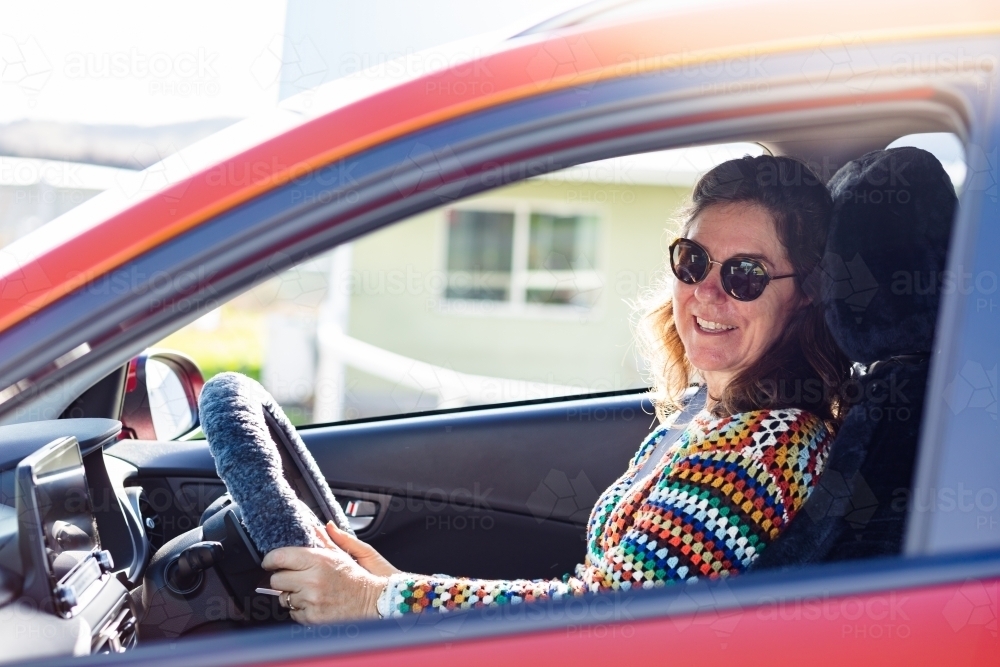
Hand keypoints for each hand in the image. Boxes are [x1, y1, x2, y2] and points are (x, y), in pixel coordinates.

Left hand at [262, 523, 390, 623]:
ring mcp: (311, 601)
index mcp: (319, 561)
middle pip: (276, 580)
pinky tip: (315, 603)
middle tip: (295, 577)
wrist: (374, 603)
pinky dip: (301, 609)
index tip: (270, 562)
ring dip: (292, 595)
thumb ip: (329, 539)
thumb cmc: (359, 578)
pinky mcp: (312, 617)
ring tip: (310, 591)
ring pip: (283, 598)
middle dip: (283, 578)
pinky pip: (293, 613)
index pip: (280, 557)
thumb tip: (318, 526)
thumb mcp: (345, 553)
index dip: (271, 559)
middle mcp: (312, 581)